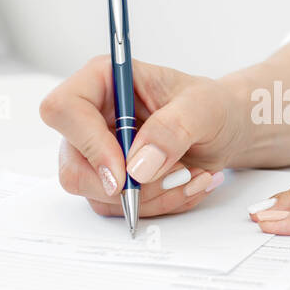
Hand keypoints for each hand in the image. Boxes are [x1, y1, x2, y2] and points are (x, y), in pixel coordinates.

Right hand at [40, 57, 245, 217]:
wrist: (225, 130)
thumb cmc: (211, 106)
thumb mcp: (203, 107)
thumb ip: (172, 129)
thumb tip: (138, 166)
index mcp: (102, 81)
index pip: (64, 109)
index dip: (88, 144)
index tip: (125, 172)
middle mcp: (91, 118)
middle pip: (73, 166)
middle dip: (127, 186)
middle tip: (175, 176)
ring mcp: (96, 153)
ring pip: (98, 195)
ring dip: (151, 197)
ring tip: (193, 175)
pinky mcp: (111, 181)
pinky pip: (120, 209)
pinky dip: (157, 205)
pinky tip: (186, 184)